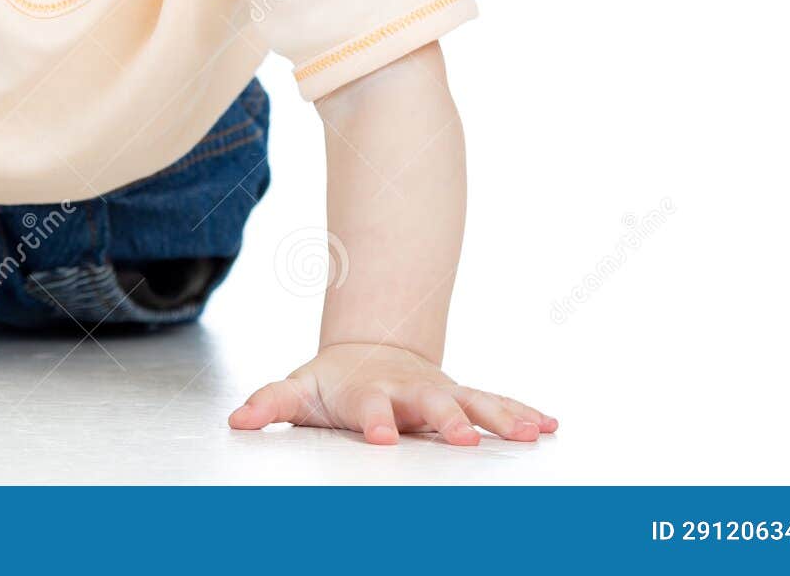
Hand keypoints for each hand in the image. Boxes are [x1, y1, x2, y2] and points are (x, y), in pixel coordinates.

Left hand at [228, 341, 558, 445]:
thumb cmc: (334, 381)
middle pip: (431, 404)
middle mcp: (410, 390)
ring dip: (501, 417)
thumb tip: (238, 420)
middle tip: (463, 439)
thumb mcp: (299, 390)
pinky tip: (550, 426)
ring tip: (529, 434)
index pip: (371, 408)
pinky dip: (525, 413)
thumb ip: (271, 404)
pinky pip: (498, 403)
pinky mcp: (464, 396)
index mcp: (369, 392)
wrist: (371, 349)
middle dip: (448, 420)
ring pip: (474, 401)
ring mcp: (440, 391)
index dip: (375, 422)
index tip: (382, 438)